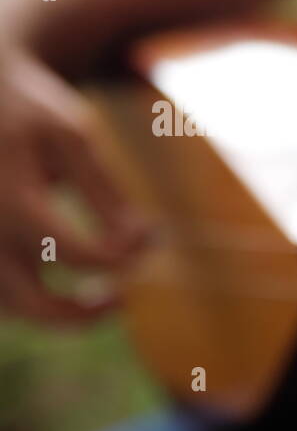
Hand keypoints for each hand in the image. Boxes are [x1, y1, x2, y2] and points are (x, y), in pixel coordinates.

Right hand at [0, 48, 149, 323]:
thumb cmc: (28, 115)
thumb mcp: (73, 136)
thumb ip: (105, 191)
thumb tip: (144, 241)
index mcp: (10, 195)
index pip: (76, 254)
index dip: (121, 259)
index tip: (147, 240)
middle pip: (31, 302)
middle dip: (82, 314)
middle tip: (118, 299)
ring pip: (9, 306)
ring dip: (54, 315)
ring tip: (95, 298)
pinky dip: (27, 302)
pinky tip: (59, 287)